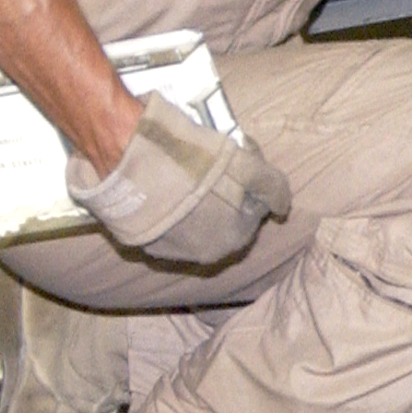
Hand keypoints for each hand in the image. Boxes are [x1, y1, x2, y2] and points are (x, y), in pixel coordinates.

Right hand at [64, 93, 290, 264]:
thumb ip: (271, 186)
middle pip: (229, 218)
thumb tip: (283, 207)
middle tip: (214, 165)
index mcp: (235, 238)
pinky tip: (170, 189)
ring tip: (190, 175)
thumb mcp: (245, 164)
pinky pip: (172, 226)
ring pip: (201, 223)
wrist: (128, 160)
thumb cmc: (192, 161)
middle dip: (229, 194)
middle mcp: (208, 254)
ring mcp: (174, 252)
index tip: (239, 158)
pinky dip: (176, 212)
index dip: (251, 180)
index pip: (256, 207)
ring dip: (203, 204)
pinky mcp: (146, 242)